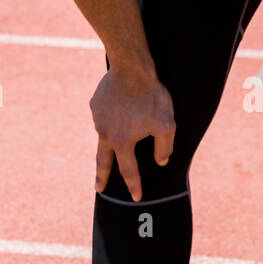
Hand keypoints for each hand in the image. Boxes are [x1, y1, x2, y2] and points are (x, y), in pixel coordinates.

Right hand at [90, 62, 174, 201]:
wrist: (131, 66)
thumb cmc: (152, 96)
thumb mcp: (167, 124)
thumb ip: (165, 146)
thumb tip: (161, 161)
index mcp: (122, 142)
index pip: (128, 170)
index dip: (134, 185)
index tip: (136, 197)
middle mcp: (105, 133)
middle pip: (103, 161)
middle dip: (102, 177)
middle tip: (99, 189)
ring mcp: (98, 118)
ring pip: (105, 134)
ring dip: (111, 138)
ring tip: (122, 129)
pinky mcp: (95, 104)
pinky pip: (104, 115)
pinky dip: (112, 117)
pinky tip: (121, 108)